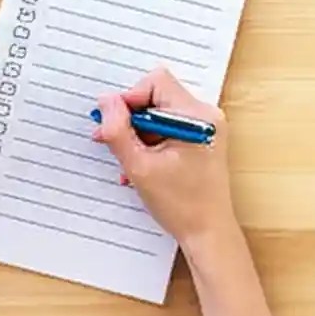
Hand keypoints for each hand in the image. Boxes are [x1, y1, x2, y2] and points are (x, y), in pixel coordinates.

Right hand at [94, 68, 235, 247]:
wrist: (208, 233)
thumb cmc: (182, 204)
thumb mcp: (139, 166)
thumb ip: (118, 130)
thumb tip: (106, 102)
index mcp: (196, 118)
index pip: (156, 82)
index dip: (129, 98)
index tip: (114, 122)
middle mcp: (205, 116)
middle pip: (156, 96)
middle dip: (130, 118)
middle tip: (112, 140)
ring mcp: (205, 128)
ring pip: (158, 112)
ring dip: (137, 133)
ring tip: (128, 160)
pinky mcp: (201, 138)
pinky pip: (167, 126)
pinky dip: (149, 141)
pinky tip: (140, 163)